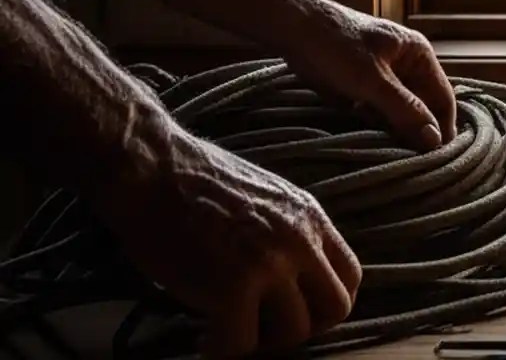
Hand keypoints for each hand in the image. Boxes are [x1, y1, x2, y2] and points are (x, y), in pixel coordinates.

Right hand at [91, 127, 360, 357]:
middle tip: (267, 329)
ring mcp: (269, 265)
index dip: (325, 303)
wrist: (150, 168)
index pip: (350, 276)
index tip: (297, 310)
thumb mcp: (267, 198)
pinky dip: (222, 349)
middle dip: (303, 328)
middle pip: (335, 309)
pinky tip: (205, 338)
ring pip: (293, 333)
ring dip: (262, 340)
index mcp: (310, 218)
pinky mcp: (231, 288)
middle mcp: (300, 241)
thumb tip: (295, 278)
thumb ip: (289, 234)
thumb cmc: (196, 181)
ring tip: (231, 330)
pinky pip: (241, 342)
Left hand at [286, 0, 456, 150]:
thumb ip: (405, 110)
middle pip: (423, 108)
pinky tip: (371, 142)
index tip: (439, 159)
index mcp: (419, 55)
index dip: (443, 128)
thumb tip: (434, 141)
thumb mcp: (373, 81)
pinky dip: (376, 128)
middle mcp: (407, 66)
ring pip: (400, 114)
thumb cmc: (337, 46)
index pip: (443, 98)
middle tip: (413, 163)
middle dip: (418, 133)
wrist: (292, 28)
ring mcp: (384, 78)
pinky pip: (378, 114)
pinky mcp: (363, 88)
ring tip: (392, 156)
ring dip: (396, 133)